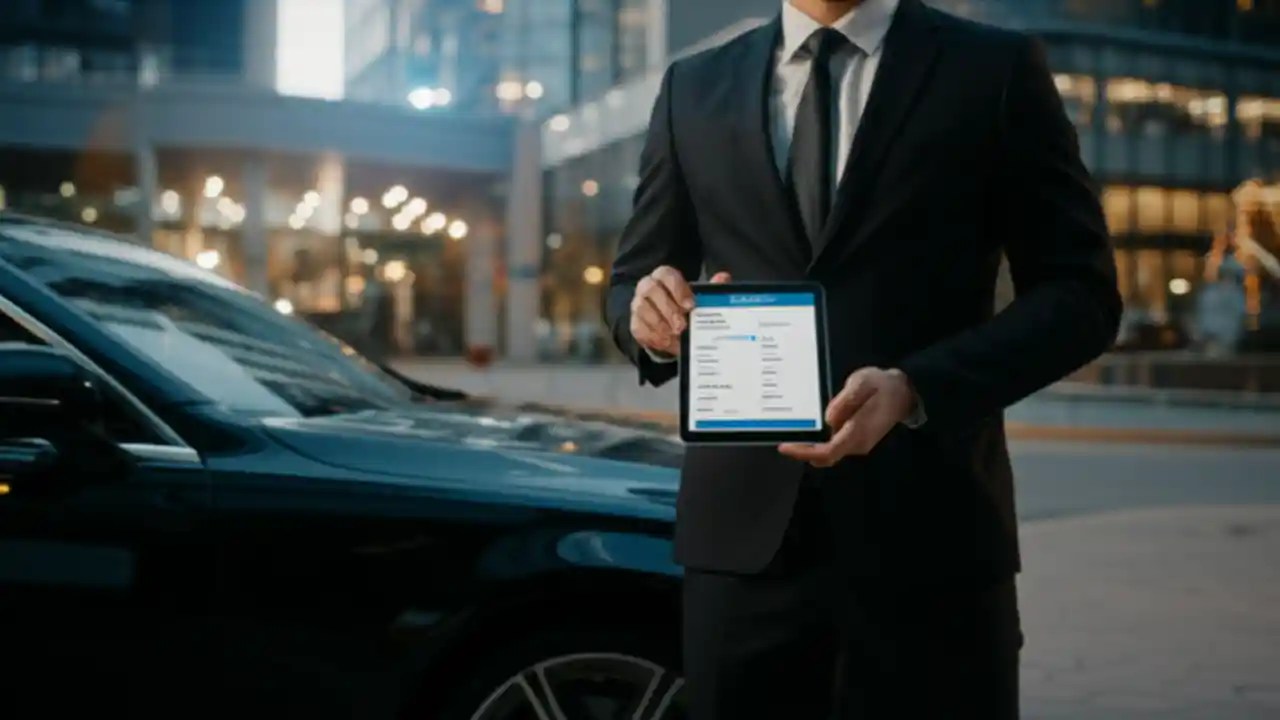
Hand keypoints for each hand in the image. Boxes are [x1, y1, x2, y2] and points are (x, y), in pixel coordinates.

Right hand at [630, 267, 731, 357]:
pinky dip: (653, 336)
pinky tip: (666, 342)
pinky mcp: (635, 323)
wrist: (674, 330)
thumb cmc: (687, 309)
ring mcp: (638, 304)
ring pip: (642, 309)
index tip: (690, 305)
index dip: (677, 288)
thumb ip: (711, 288)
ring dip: (660, 324)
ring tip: (675, 336)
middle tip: (682, 326)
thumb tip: (723, 277)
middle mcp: (648, 287)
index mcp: (664, 277)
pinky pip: (639, 328)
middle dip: (668, 308)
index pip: (666, 274)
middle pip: (651, 289)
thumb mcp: (701, 298)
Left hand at [778, 368, 916, 467]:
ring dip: (811, 445)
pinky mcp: (858, 439)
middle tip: (783, 436)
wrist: (905, 391)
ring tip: (793, 430)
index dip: (804, 452)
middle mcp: (857, 444)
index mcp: (857, 432)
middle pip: (825, 455)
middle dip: (804, 449)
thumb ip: (845, 401)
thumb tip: (828, 419)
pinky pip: (835, 444)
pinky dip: (820, 439)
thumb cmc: (883, 385)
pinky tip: (812, 426)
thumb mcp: (862, 383)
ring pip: (829, 451)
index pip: (827, 452)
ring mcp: (858, 444)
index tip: (785, 446)